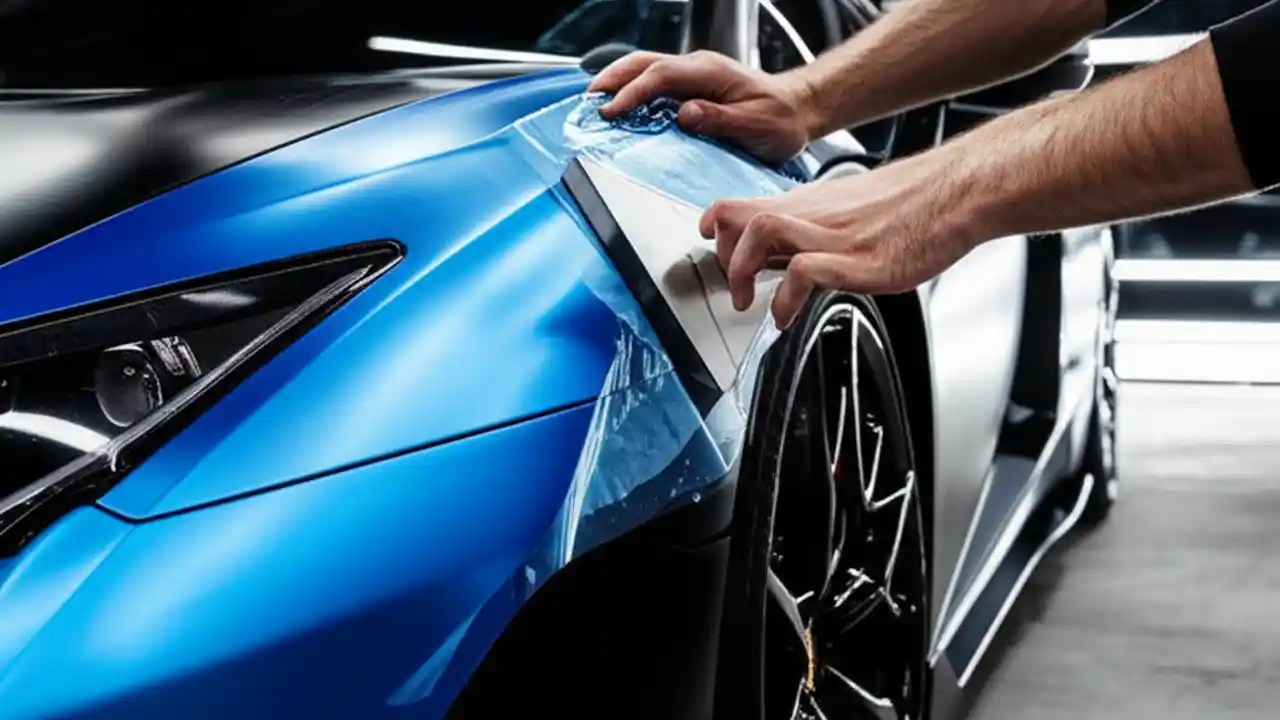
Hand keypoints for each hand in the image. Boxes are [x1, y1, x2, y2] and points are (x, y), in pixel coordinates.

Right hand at [586, 50, 819, 163]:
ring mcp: (694, 73)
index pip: (662, 75)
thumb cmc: (780, 120)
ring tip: (595, 100)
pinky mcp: (692, 85)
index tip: (613, 111)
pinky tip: (619, 104)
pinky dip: (632, 88)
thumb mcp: (757, 127)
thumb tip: (685, 115)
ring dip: (618, 80)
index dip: (634, 92)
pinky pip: (655, 80)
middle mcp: (700, 67)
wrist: (796, 110)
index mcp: (712, 72)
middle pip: (646, 61)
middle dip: (614, 77)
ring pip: (647, 67)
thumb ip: (721, 120)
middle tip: (589, 99)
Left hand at [702, 154, 983, 327]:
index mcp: (807, 207)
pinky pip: (805, 270)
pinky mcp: (856, 262)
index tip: (710, 250)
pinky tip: (786, 316)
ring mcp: (832, 238)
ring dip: (742, 270)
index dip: (713, 227)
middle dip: (722, 257)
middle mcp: (812, 218)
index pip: (738, 206)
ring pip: (761, 231)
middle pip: (737, 218)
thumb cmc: (911, 205)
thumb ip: (813, 229)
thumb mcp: (848, 210)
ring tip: (749, 302)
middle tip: (736, 289)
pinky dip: (785, 298)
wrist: (956, 194)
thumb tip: (783, 256)